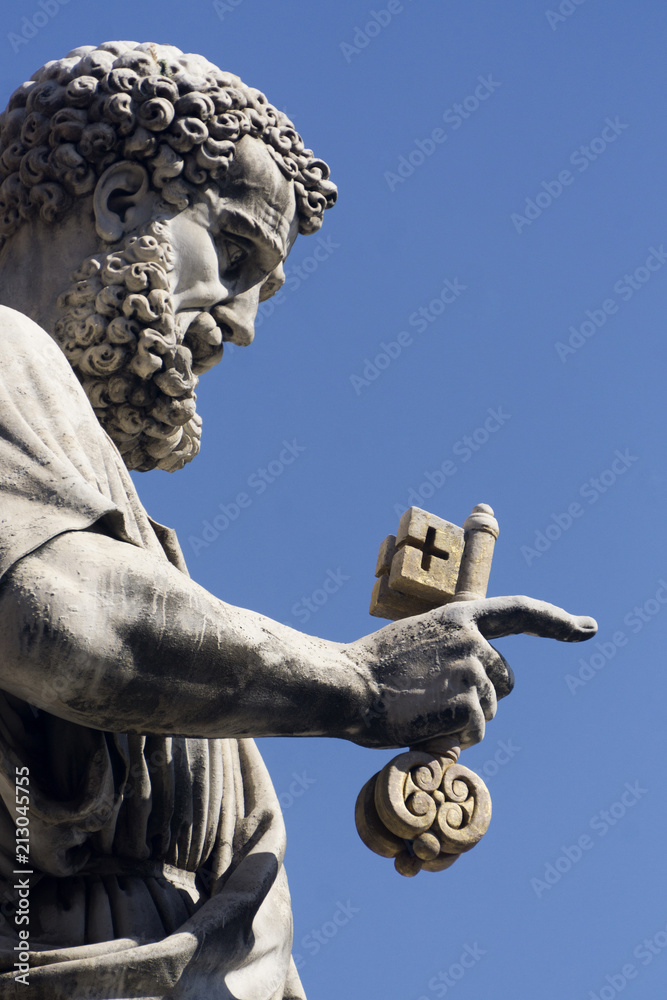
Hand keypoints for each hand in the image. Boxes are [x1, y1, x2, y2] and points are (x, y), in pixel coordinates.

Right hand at [348, 596, 596, 749]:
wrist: (345, 684)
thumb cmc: (370, 669)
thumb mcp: (416, 641)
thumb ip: (451, 652)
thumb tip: (476, 694)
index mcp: (459, 617)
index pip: (520, 612)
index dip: (558, 623)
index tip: (588, 629)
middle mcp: (472, 639)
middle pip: (505, 681)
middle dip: (482, 697)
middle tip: (434, 700)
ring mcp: (472, 670)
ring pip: (489, 710)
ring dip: (462, 719)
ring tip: (419, 709)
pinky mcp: (467, 702)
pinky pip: (475, 732)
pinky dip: (453, 738)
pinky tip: (422, 724)